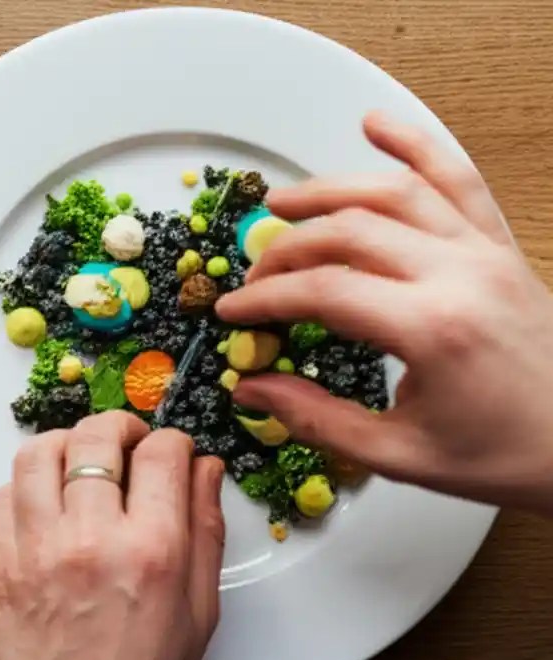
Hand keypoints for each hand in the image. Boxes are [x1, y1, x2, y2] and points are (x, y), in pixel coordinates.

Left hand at [0, 412, 224, 659]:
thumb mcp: (200, 610)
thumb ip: (205, 530)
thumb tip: (204, 470)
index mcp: (152, 550)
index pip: (161, 452)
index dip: (172, 440)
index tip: (172, 449)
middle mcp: (92, 538)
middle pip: (96, 438)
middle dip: (118, 426)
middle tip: (127, 440)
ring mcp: (39, 547)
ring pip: (38, 453)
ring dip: (64, 444)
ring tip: (81, 459)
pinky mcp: (2, 561)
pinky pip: (3, 493)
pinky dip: (27, 483)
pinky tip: (47, 498)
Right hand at [216, 111, 552, 511]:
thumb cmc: (506, 455)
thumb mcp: (400, 454)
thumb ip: (317, 418)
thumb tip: (252, 389)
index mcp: (433, 329)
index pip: (324, 290)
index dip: (266, 297)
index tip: (233, 310)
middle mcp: (461, 276)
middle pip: (349, 232)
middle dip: (287, 250)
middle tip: (255, 276)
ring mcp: (486, 253)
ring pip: (395, 192)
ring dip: (330, 189)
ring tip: (284, 202)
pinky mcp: (502, 248)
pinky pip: (458, 180)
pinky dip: (418, 145)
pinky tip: (379, 125)